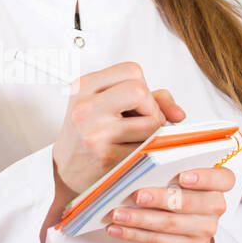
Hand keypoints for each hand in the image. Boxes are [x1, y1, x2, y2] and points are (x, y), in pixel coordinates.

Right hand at [51, 61, 185, 202]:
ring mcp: (95, 133)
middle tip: (139, 122)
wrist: (63, 172)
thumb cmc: (88, 135)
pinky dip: (145, 151)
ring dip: (152, 132)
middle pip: (140, 90)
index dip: (142, 86)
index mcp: (84, 86)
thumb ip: (146, 98)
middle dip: (150, 107)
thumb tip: (179, 113)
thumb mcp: (106, 105)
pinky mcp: (106, 158)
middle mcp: (86, 107)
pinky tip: (128, 153)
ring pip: (151, 122)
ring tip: (132, 138)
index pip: (132, 70)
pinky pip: (147, 148)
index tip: (135, 103)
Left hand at [104, 166, 235, 242]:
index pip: (224, 178)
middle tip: (136, 194)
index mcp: (218, 183)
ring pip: (170, 224)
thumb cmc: (175, 189)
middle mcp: (216, 206)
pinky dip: (134, 234)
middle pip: (190, 202)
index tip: (182, 176)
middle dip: (160, 198)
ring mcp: (205, 230)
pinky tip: (116, 229)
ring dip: (140, 218)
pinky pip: (159, 242)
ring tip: (116, 213)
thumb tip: (142, 154)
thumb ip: (168, 164)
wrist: (184, 229)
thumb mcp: (175, 174)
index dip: (205, 177)